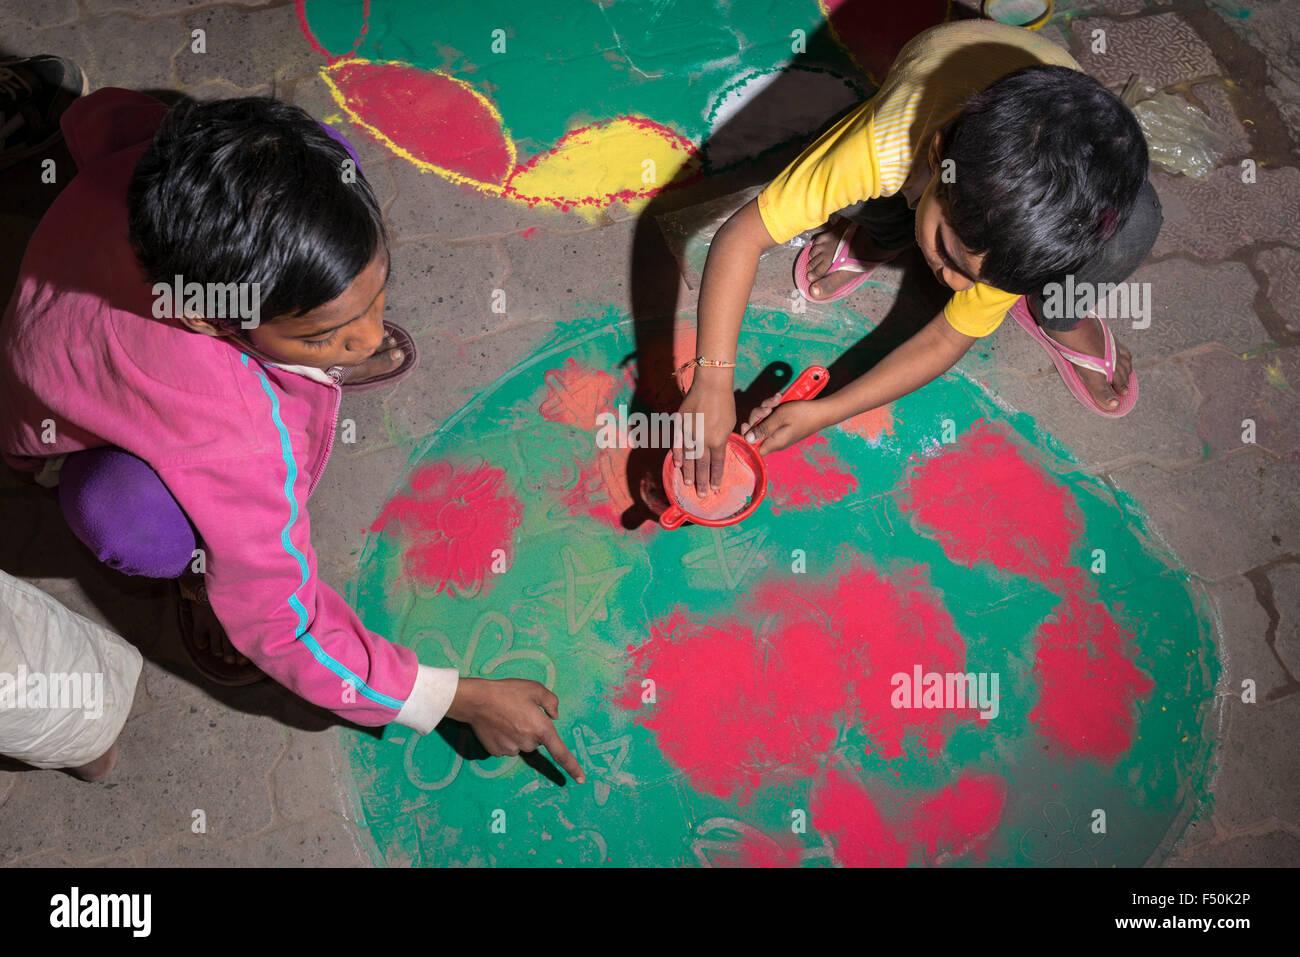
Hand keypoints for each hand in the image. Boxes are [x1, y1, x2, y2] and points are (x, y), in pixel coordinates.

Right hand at [445, 676, 584, 782]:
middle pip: (536, 742)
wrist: (477, 700)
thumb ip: (551, 702)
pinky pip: (507, 747)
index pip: (561, 753)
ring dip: (517, 734)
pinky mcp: (496, 752)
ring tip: (506, 716)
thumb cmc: (507, 692)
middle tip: (519, 712)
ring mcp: (511, 749)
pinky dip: (504, 738)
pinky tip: (496, 725)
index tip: (581, 779)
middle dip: (531, 730)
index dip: (572, 767)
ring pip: (521, 745)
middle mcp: (528, 743)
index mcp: (541, 729)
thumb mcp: (535, 688)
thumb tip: (554, 716)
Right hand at [674, 375, 735, 494]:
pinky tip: (676, 464)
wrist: (711, 384)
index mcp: (718, 440)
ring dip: (688, 472)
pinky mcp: (680, 424)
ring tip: (688, 484)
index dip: (716, 477)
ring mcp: (689, 432)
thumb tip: (716, 452)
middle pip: (701, 465)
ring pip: (687, 457)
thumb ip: (722, 440)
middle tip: (702, 495)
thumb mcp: (730, 424)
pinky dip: (676, 454)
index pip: (717, 464)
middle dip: (702, 481)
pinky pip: (676, 443)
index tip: (716, 488)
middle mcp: (702, 439)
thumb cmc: (725, 403)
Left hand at [740, 396, 829, 453]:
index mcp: (774, 442)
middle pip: (756, 430)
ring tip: (776, 400)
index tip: (747, 423)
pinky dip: (774, 406)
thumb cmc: (803, 414)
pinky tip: (779, 398)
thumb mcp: (780, 418)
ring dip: (766, 407)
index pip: (753, 446)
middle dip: (758, 415)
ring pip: (764, 419)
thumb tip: (747, 439)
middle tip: (768, 407)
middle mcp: (776, 439)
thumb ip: (762, 429)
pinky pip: (773, 415)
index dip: (747, 436)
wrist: (822, 410)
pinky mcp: (784, 423)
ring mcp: (779, 430)